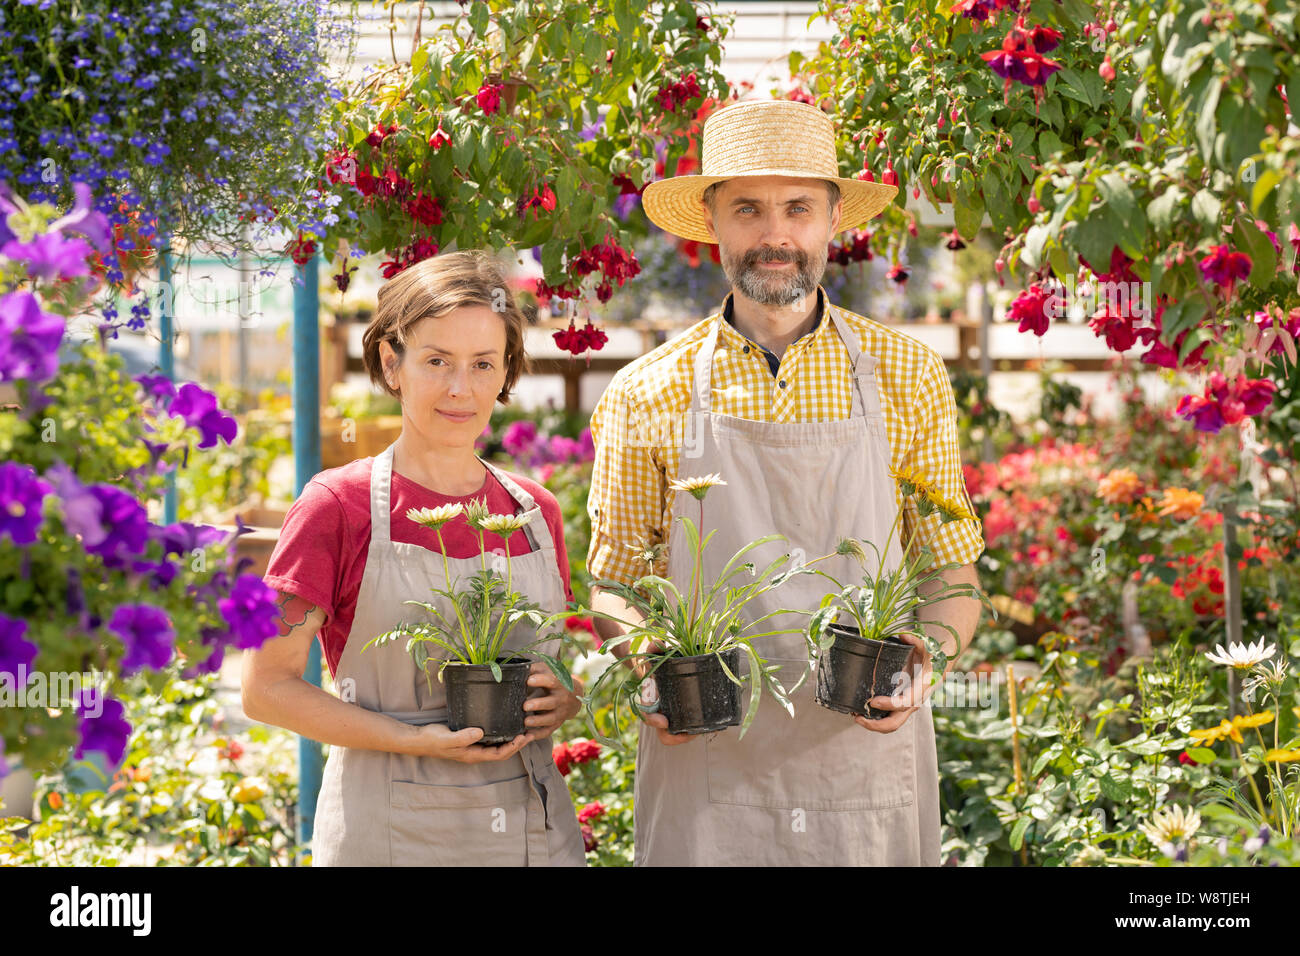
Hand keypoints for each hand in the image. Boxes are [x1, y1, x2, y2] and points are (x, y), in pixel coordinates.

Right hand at [410, 722, 529, 762]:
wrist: (419, 739)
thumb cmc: (433, 739)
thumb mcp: (448, 738)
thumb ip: (463, 736)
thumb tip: (480, 733)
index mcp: (473, 755)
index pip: (499, 755)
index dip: (513, 747)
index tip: (524, 737)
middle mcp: (475, 753)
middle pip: (502, 752)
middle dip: (517, 744)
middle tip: (531, 732)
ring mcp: (473, 747)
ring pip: (497, 746)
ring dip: (511, 740)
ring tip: (523, 729)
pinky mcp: (470, 739)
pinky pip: (490, 739)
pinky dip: (501, 734)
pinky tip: (505, 725)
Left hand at [521, 662, 582, 743]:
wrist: (574, 696)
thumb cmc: (555, 680)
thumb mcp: (549, 671)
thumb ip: (536, 669)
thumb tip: (520, 668)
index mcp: (559, 684)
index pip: (552, 681)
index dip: (541, 680)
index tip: (529, 680)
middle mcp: (561, 699)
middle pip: (551, 703)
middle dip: (538, 704)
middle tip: (525, 706)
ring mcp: (560, 713)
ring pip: (550, 719)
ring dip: (538, 721)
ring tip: (525, 722)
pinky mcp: (556, 723)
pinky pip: (548, 731)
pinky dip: (538, 735)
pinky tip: (527, 736)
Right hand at [630, 644, 697, 746]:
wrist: (656, 665)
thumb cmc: (653, 660)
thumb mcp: (651, 652)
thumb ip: (654, 647)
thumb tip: (659, 643)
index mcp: (648, 698)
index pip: (646, 714)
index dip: (653, 720)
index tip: (664, 722)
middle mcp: (657, 710)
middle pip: (662, 732)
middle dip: (674, 737)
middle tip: (688, 733)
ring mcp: (669, 713)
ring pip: (674, 734)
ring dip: (688, 735)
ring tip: (704, 730)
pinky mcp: (681, 713)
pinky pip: (687, 726)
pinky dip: (698, 728)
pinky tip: (713, 725)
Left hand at [854, 632, 931, 734]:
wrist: (935, 666)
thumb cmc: (928, 657)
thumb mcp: (924, 646)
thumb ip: (915, 640)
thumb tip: (903, 635)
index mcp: (919, 690)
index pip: (904, 703)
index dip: (889, 704)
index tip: (873, 701)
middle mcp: (912, 703)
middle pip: (895, 723)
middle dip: (876, 724)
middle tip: (857, 717)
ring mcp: (905, 708)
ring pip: (890, 724)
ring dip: (872, 724)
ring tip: (855, 716)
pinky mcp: (899, 708)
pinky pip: (887, 719)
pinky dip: (874, 719)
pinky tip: (860, 712)